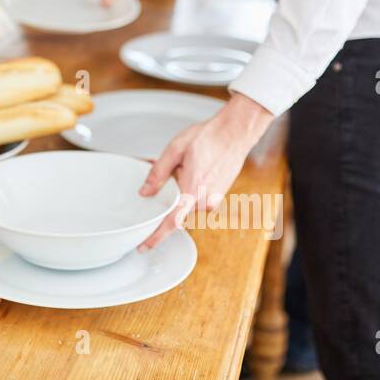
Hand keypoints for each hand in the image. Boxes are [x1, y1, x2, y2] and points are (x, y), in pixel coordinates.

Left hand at [136, 93, 272, 250]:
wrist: (235, 133)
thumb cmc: (208, 138)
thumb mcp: (175, 150)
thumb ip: (158, 174)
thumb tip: (144, 193)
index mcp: (192, 190)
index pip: (171, 222)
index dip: (156, 237)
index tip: (144, 246)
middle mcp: (205, 201)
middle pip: (177, 208)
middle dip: (168, 196)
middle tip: (172, 170)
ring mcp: (213, 200)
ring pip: (187, 203)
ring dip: (181, 190)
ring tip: (185, 165)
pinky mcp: (218, 197)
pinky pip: (197, 199)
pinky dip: (191, 189)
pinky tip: (194, 169)